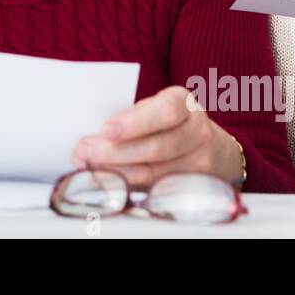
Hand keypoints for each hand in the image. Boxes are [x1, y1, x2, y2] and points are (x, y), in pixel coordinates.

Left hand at [70, 86, 243, 188]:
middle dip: (115, 152)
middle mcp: (197, 132)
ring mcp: (198, 163)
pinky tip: (107, 183)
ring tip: (88, 167)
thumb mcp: (155, 107)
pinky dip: (126, 188)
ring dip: (115, 172)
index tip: (106, 129)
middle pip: (156, 147)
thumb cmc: (168, 123)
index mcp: (184, 103)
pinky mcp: (191, 188)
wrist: (210, 147)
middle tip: (84, 151)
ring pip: (153, 173)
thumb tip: (90, 135)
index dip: (135, 122)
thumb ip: (130, 116)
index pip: (165, 111)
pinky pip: (154, 191)